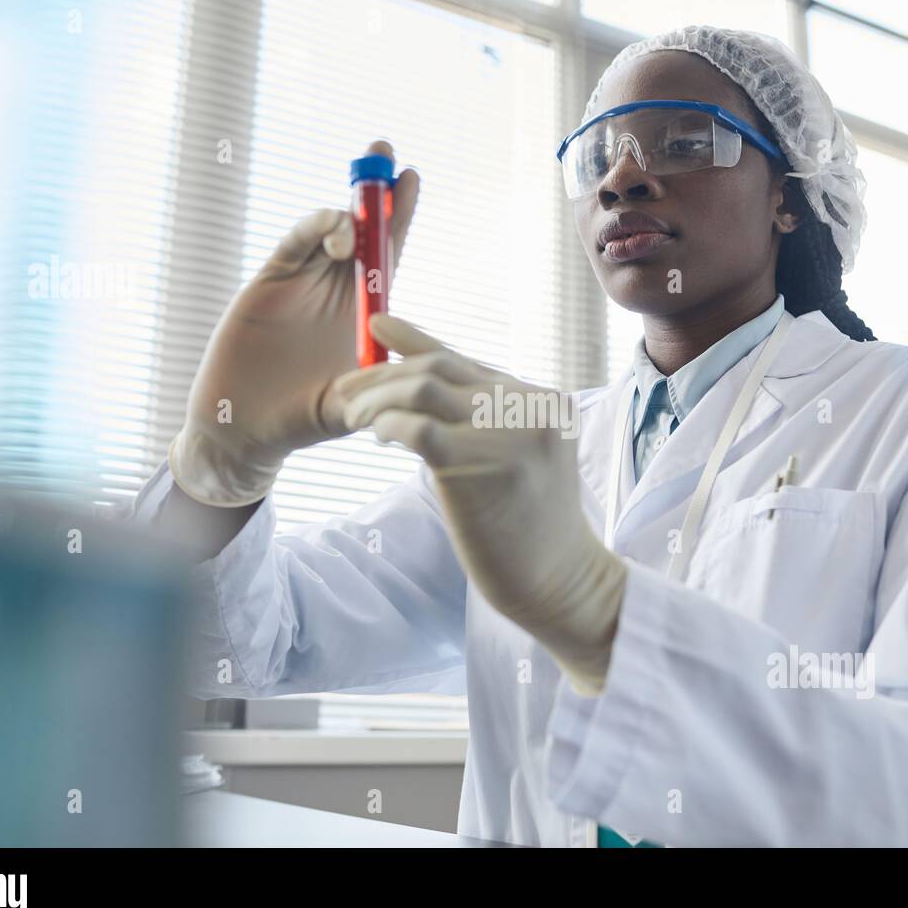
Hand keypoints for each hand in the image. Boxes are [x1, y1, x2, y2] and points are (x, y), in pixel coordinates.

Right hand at [169, 140, 419, 506]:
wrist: (245, 429)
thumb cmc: (301, 421)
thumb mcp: (352, 406)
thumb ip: (377, 389)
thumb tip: (413, 375)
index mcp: (364, 311)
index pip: (388, 255)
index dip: (400, 218)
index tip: (413, 179)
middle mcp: (336, 289)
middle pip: (362, 228)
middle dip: (374, 190)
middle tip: (385, 150)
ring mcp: (303, 282)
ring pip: (329, 229)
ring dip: (347, 209)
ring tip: (362, 213)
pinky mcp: (271, 282)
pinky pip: (295, 244)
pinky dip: (314, 229)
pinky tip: (336, 229)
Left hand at [332, 315, 627, 694]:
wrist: (560, 581)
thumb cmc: (532, 529)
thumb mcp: (524, 460)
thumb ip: (488, 423)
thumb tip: (419, 394)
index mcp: (541, 401)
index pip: (465, 360)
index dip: (415, 340)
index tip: (378, 325)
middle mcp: (528, 407)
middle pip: (439, 367)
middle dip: (382, 373)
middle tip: (346, 390)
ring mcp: (506, 433)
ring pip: (421, 387)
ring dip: (377, 398)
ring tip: (354, 418)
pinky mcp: (478, 463)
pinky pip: (416, 426)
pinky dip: (387, 424)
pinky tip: (377, 436)